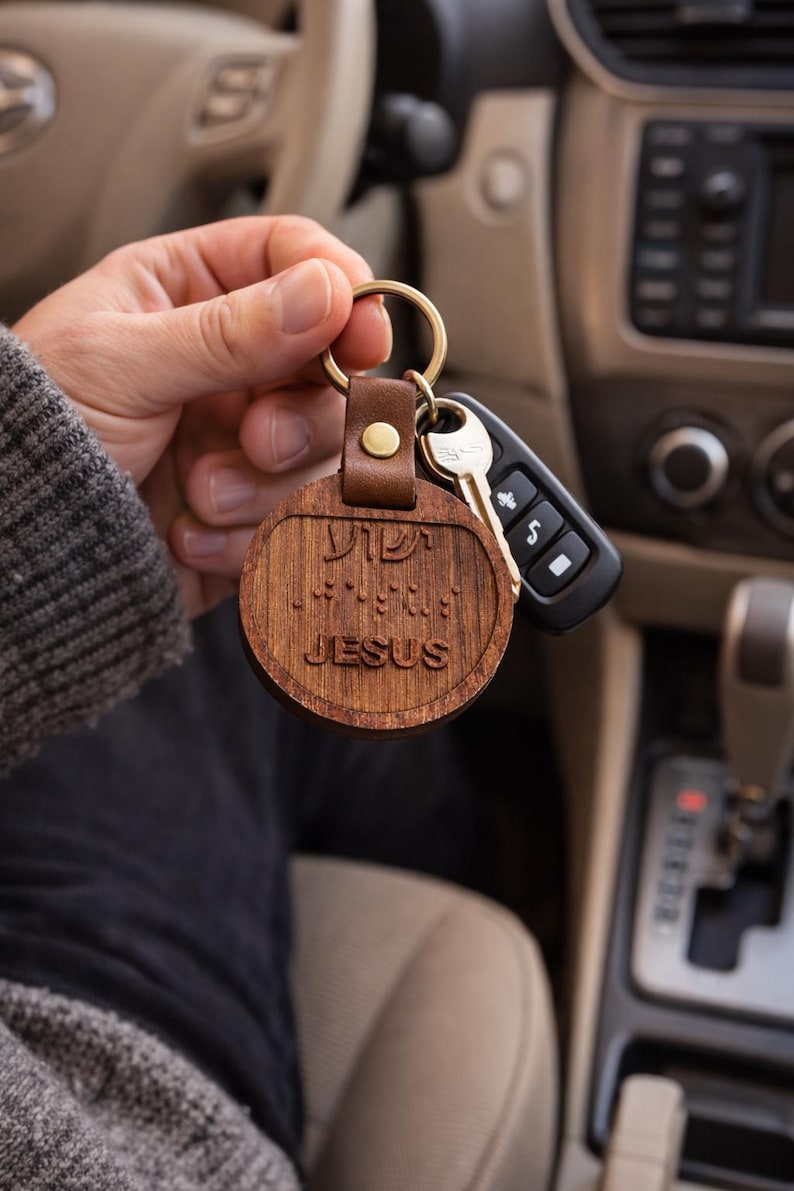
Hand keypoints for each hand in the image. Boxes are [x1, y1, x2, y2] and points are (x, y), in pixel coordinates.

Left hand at [13, 216, 391, 615]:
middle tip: (257, 436)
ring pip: (320, 453)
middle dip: (300, 415)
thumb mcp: (119, 363)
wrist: (19, 553)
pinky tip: (185, 533)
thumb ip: (227, 330)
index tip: (361, 334)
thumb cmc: (33, 435)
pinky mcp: (250, 511)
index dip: (339, 290)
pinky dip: (246, 536)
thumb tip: (324, 292)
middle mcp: (228, 365)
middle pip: (329, 368)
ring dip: (263, 484)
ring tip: (199, 493)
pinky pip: (294, 520)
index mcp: (187, 293)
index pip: (291, 260)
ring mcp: (242, 440)